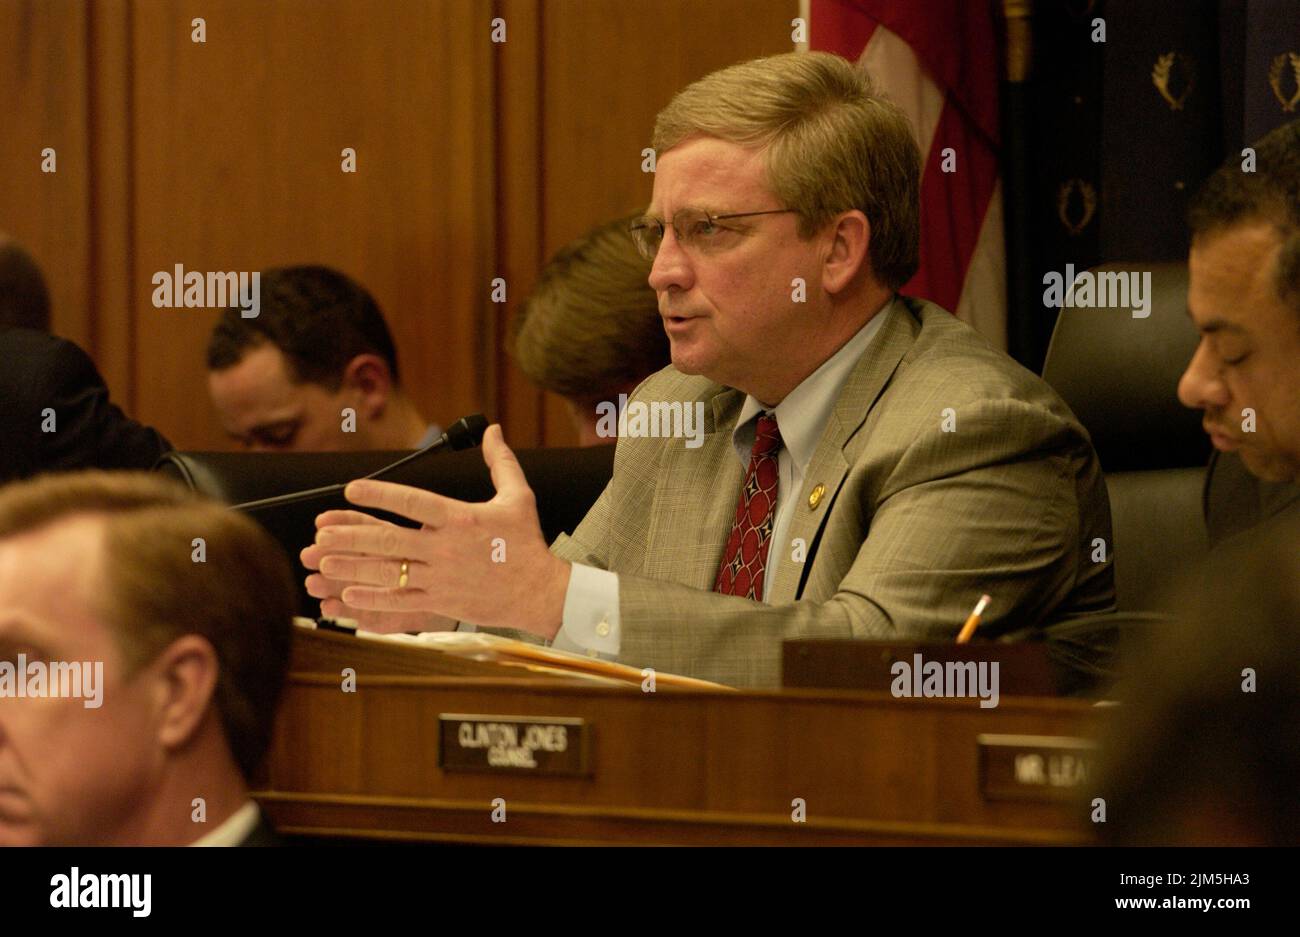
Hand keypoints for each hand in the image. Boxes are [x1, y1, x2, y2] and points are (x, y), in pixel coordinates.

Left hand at [302, 424, 571, 637]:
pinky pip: (400, 601)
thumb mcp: (518, 497)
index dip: (379, 494)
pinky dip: (373, 599)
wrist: (539, 592)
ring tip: (324, 562)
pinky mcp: (441, 602)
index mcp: (460, 519)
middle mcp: (445, 548)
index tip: (351, 489)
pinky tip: (349, 594)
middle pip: (389, 540)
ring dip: (353, 567)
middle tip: (322, 532)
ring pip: (388, 572)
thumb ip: (501, 462)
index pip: (412, 502)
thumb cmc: (527, 544)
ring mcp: (441, 577)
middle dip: (351, 536)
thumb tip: (494, 430)